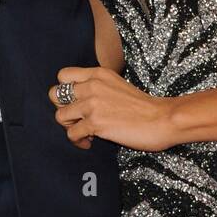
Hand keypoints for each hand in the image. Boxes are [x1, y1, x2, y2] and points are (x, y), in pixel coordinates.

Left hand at [48, 66, 173, 151]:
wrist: (162, 119)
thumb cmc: (143, 106)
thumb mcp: (117, 84)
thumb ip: (98, 86)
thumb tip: (79, 98)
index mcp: (98, 73)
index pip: (63, 75)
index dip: (64, 90)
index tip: (75, 102)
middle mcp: (92, 85)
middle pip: (54, 94)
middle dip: (62, 108)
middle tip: (76, 118)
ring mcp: (92, 104)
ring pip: (60, 116)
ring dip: (70, 127)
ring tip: (85, 133)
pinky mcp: (95, 123)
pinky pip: (72, 134)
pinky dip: (78, 141)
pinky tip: (90, 142)